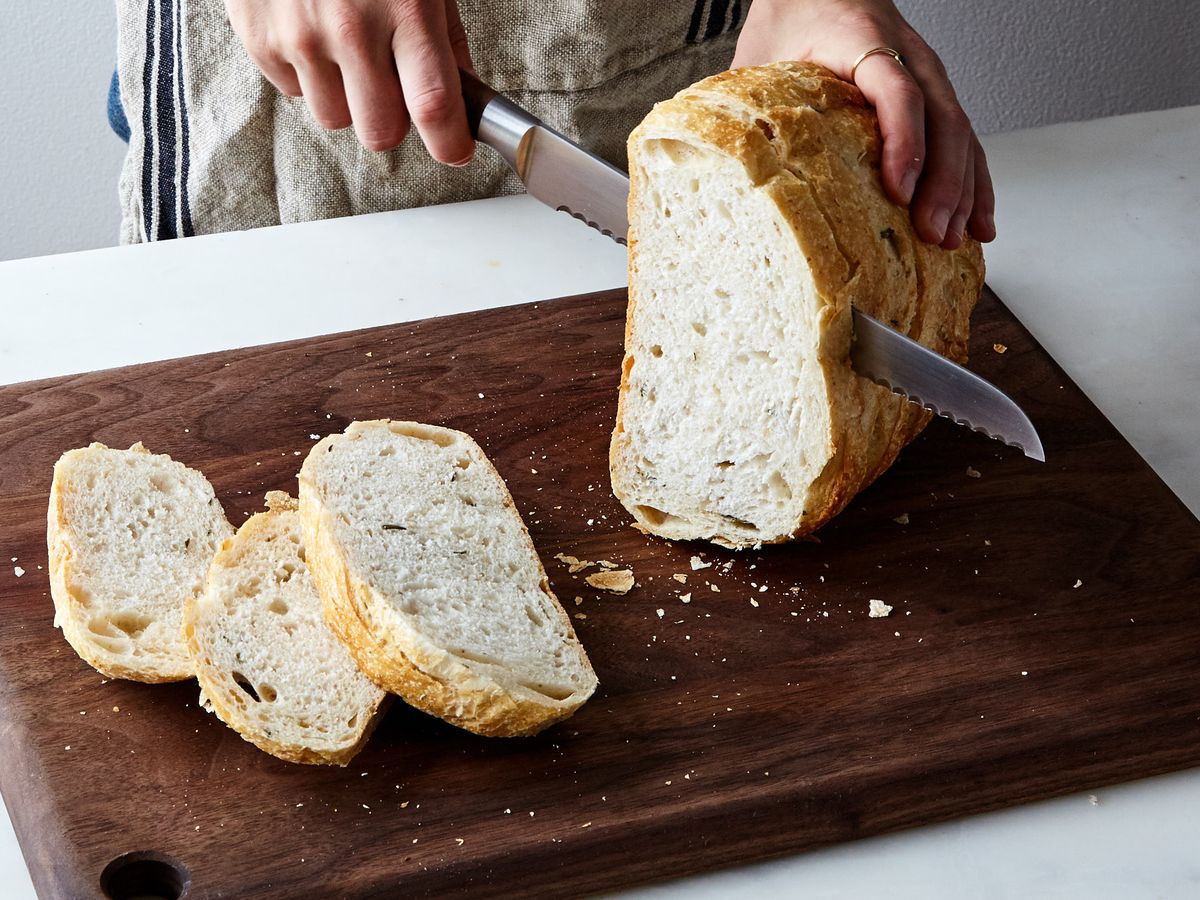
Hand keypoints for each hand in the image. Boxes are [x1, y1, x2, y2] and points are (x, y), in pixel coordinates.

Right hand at [225, 0, 474, 162]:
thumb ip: (442, 35)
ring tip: (343, 47)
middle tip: (391, 86)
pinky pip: (294, 91)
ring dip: (346, 97)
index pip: (433, 106)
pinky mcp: (259, 39)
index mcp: (404, 9)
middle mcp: (350, 29)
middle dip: (391, 120)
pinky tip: (310, 29)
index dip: (449, 143)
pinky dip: (307, 73)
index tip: (456, 150)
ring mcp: (299, 37)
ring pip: (335, 118)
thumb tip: (460, 94)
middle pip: (380, 133)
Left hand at [733, 0, 994, 248]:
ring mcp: (929, 76)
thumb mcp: (766, 57)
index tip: (899, 189)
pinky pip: (965, 142)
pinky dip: (974, 184)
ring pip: (961, 134)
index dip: (903, 143)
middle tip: (931, 234)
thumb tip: (730, 169)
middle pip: (942, 121)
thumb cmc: (791, 23)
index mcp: (865, 41)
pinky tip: (977, 223)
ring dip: (963, 191)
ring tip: (954, 241)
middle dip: (943, 184)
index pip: (897, 92)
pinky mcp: (935, 97)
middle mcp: (909, 57)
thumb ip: (759, 105)